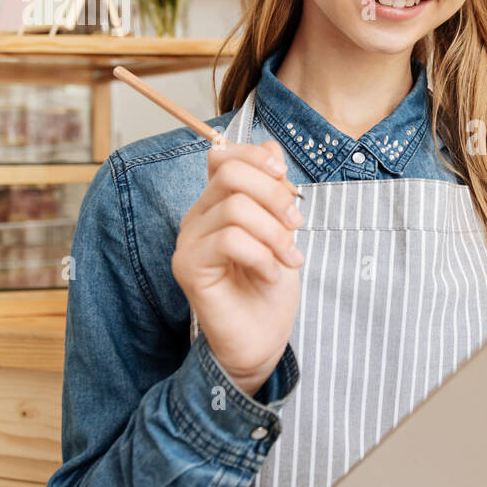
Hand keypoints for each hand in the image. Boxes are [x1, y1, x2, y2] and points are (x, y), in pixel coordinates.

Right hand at [171, 138, 302, 397]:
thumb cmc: (269, 287)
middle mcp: (197, 217)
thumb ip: (273, 192)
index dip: (257, 158)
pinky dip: (261, 255)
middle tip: (297, 225)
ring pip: (234, 208)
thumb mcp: (281, 230)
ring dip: (274, 233)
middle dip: (274, 195)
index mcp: (216, 204)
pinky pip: (229, 240)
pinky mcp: (189, 268)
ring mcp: (189, 242)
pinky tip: (271, 273)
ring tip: (290, 259)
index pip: (224, 156)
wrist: (260, 339)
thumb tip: (271, 147)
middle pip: (230, 174)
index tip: (287, 179)